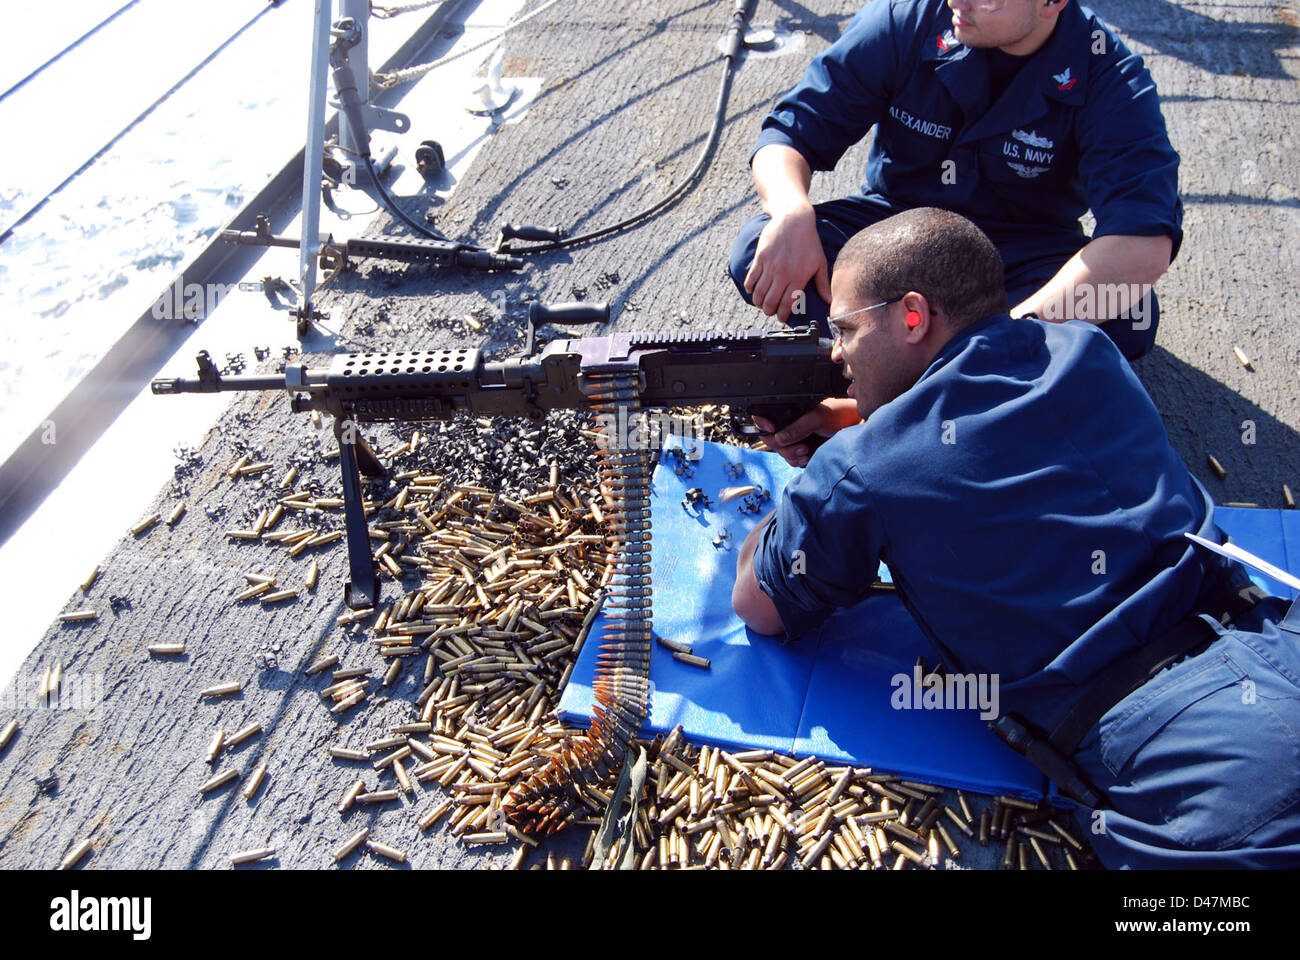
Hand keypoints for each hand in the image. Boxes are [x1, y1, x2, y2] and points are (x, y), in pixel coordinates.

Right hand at [743, 204, 831, 324]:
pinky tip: (752, 290)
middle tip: (770, 311)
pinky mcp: (760, 258)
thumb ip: (822, 283)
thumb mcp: (819, 262)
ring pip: (759, 293)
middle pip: (770, 302)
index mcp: (798, 277)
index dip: (782, 315)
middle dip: (769, 311)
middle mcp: (783, 274)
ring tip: (761, 302)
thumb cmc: (809, 241)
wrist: (794, 219)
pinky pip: (751, 278)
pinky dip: (750, 287)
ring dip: (758, 302)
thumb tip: (830, 300)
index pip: (787, 304)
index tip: (781, 317)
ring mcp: (770, 266)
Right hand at [753, 399, 860, 467]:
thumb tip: (779, 438)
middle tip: (800, 445)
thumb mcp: (818, 417)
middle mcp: (790, 425)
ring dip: (791, 454)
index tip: (772, 429)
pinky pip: (790, 460)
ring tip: (806, 450)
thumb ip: (798, 427)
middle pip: (771, 439)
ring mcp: (795, 439)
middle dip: (783, 445)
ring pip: (780, 451)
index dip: (763, 424)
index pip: (765, 417)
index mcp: (790, 412)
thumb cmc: (842, 415)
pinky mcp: (802, 451)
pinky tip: (807, 456)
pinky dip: (797, 461)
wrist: (857, 428)